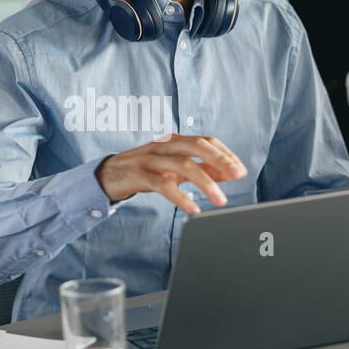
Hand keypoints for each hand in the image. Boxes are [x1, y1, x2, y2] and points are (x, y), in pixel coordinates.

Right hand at [95, 134, 247, 215]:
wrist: (108, 175)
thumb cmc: (145, 170)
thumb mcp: (174, 168)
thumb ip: (200, 168)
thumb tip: (229, 173)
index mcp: (175, 140)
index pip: (206, 141)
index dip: (225, 154)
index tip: (240, 170)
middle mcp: (164, 145)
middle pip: (197, 146)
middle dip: (220, 160)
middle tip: (238, 176)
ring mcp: (151, 159)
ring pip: (183, 165)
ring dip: (206, 183)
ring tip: (221, 200)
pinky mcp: (139, 175)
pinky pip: (163, 185)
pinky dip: (180, 197)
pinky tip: (192, 208)